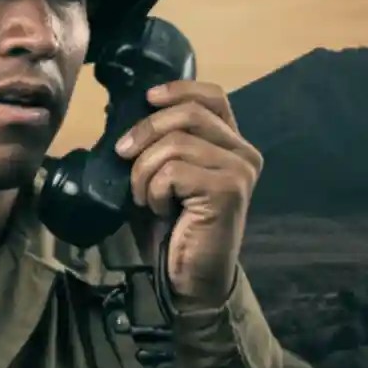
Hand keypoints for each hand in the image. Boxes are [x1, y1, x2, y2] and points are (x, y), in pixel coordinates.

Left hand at [114, 79, 262, 310]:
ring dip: (144, 171)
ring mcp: (239, 170)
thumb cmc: (173, 228)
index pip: (213, 96)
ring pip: (174, 144)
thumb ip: (160, 143)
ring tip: (145, 196)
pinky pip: (173, 171)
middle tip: (123, 155)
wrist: (189, 278)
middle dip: (145, 131)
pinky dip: (153, 190)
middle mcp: (243, 152)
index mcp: (230, 143)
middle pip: (187, 114)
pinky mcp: (229, 189)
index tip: (148, 98)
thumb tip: (130, 111)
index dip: (179, 90)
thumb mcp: (163, 175)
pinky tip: (159, 209)